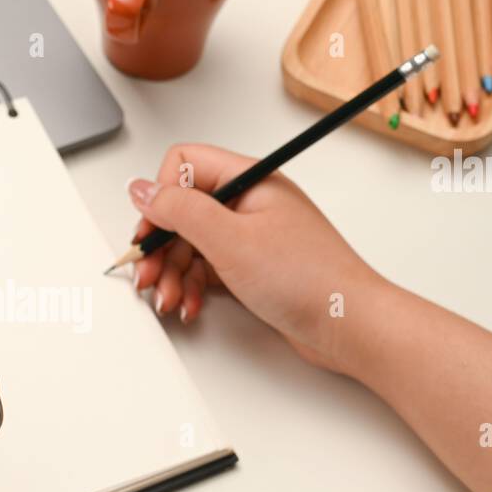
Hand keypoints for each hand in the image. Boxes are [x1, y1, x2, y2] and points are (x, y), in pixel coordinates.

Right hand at [128, 143, 384, 371]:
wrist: (350, 324)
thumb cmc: (310, 279)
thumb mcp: (231, 240)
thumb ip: (181, 211)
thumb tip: (142, 189)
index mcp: (249, 180)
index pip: (184, 167)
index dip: (160, 199)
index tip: (150, 234)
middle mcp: (249, 204)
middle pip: (182, 211)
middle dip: (161, 248)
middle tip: (149, 276)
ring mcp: (251, 237)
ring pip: (191, 245)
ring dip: (173, 274)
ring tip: (170, 300)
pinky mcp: (252, 268)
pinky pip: (207, 270)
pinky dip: (193, 288)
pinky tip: (191, 306)